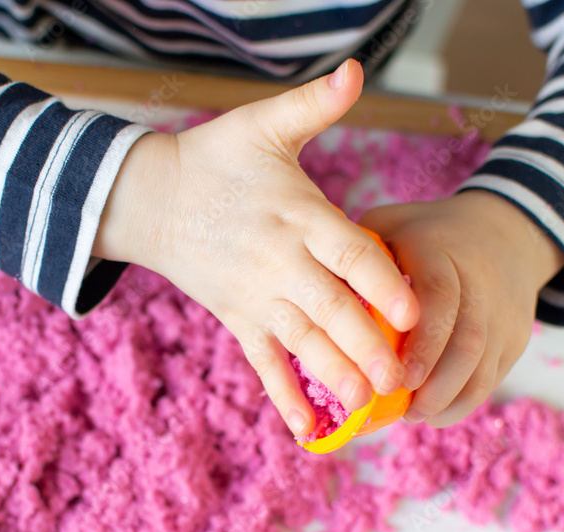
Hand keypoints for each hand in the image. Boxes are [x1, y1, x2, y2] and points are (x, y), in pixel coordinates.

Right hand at [95, 60, 419, 436]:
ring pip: (302, 342)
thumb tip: (355, 70)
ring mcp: (256, 295)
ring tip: (365, 408)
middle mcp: (279, 261)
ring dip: (333, 375)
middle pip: (329, 309)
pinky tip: (307, 429)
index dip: (380, 281)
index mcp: (296, 214)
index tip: (412, 309)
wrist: (150, 199)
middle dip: (366, 345)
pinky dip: (284, 395)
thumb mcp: (264, 125)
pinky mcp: (237, 318)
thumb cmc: (215, 159)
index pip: (346, 251)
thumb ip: (314, 103)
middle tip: (399, 378)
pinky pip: (263, 362)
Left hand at [358, 190, 563, 426]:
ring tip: (412, 415)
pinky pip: (493, 376)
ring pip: (482, 363)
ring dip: (447, 396)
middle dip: (434, 378)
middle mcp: (478, 280)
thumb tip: (311, 301)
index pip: (438, 295)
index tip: (398, 374)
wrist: (502, 233)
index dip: (422, 339)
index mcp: (438, 250)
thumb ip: (353, 256)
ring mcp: (501, 310)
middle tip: (399, 404)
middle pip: (466, 337)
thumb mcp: (388, 227)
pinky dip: (463, 401)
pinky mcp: (514, 336)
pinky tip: (433, 412)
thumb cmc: (423, 236)